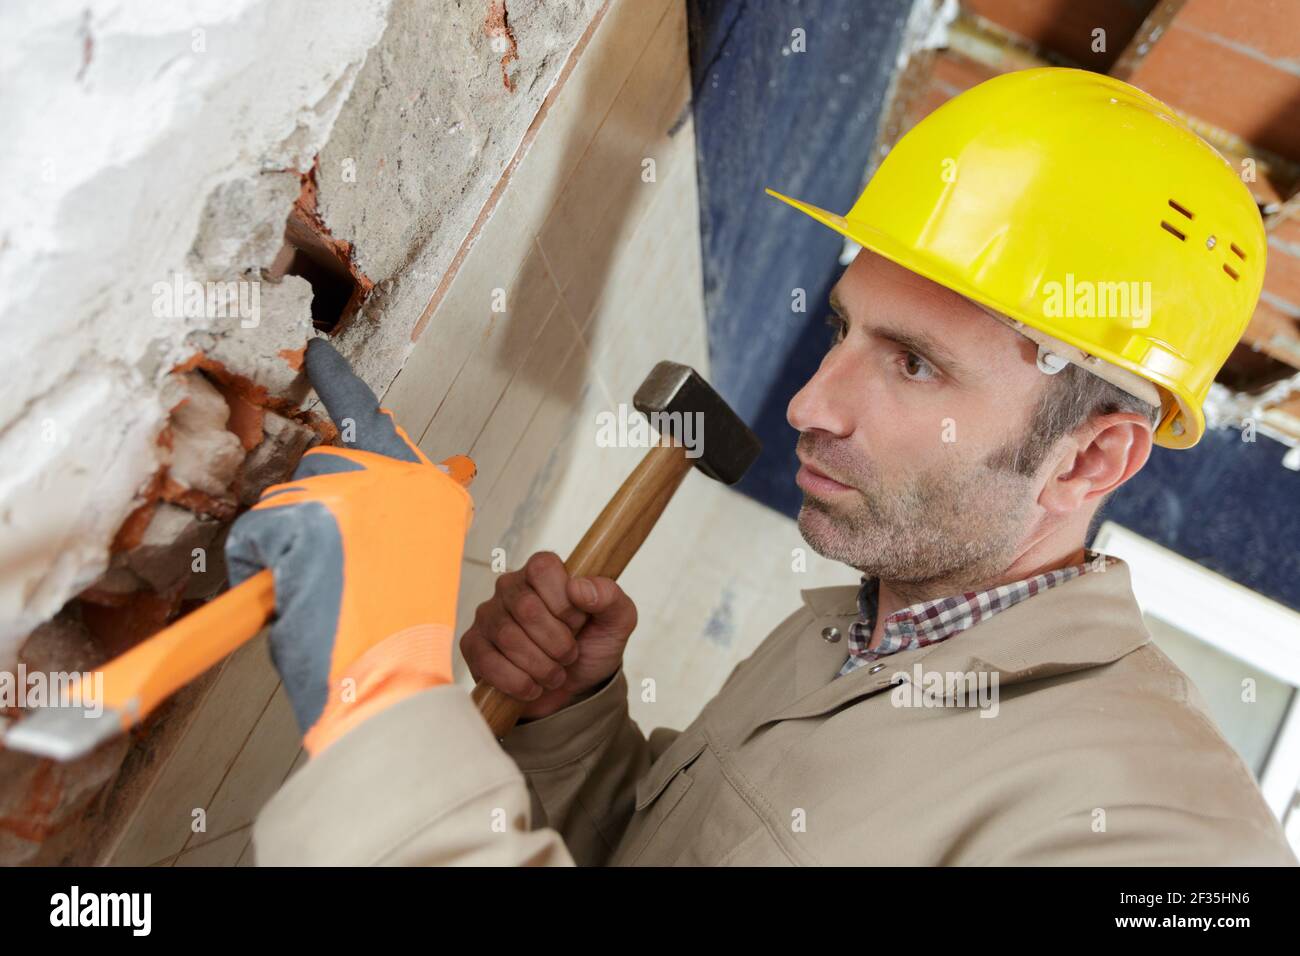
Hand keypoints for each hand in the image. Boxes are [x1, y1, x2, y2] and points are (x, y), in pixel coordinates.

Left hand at [225, 338, 473, 755]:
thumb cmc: (396, 636)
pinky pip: (253, 533)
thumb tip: (358, 493)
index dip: (341, 384)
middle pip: (320, 464)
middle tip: (327, 569)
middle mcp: (398, 476)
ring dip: (285, 547)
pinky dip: (258, 567)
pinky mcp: (308, 515)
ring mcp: (353, 490)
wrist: (391, 681)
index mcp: (431, 490)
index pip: (375, 420)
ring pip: (284, 500)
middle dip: (308, 512)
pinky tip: (296, 595)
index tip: (318, 350)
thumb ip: (390, 517)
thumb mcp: (409, 562)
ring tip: (323, 592)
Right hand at [460, 551, 636, 719]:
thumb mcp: (617, 621)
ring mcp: (488, 615)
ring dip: (540, 665)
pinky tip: (533, 686)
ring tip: (555, 674)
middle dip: (557, 642)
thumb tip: (579, 587)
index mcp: (543, 571)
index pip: (543, 568)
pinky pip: (487, 661)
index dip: (565, 603)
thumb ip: (610, 597)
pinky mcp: (473, 645)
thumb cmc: (593, 645)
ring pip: (508, 637)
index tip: (579, 623)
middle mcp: (510, 587)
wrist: (575, 689)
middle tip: (570, 655)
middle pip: (526, 608)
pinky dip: (517, 682)